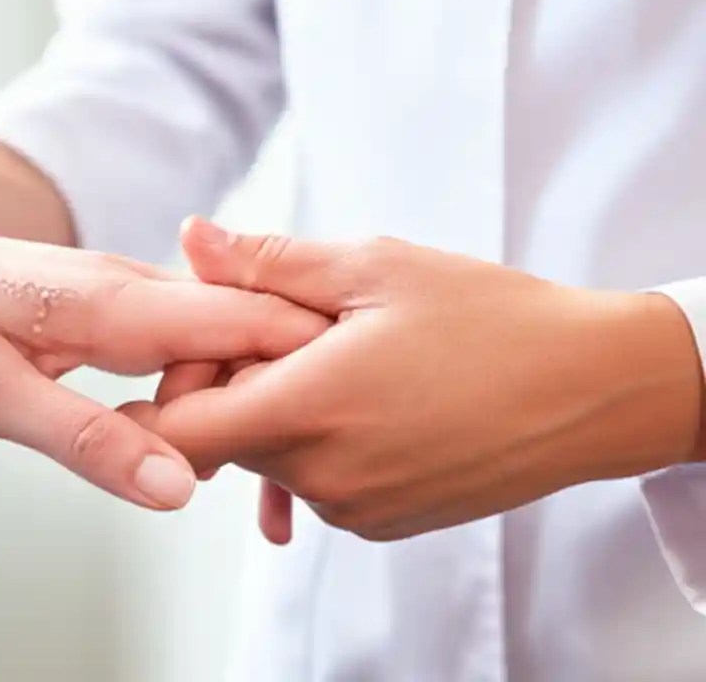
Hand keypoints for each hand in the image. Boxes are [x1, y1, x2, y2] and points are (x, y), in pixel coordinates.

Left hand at [133, 217, 704, 540]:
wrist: (591, 390)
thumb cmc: (490, 318)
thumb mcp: (375, 268)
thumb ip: (267, 262)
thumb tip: (190, 238)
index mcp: (306, 411)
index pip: (176, 432)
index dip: (170, 388)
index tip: (199, 348)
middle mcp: (321, 477)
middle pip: (221, 440)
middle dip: (234, 384)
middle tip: (295, 330)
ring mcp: (353, 511)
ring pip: (270, 458)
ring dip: (283, 411)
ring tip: (348, 359)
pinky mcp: (381, 524)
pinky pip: (317, 482)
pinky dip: (322, 442)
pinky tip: (372, 399)